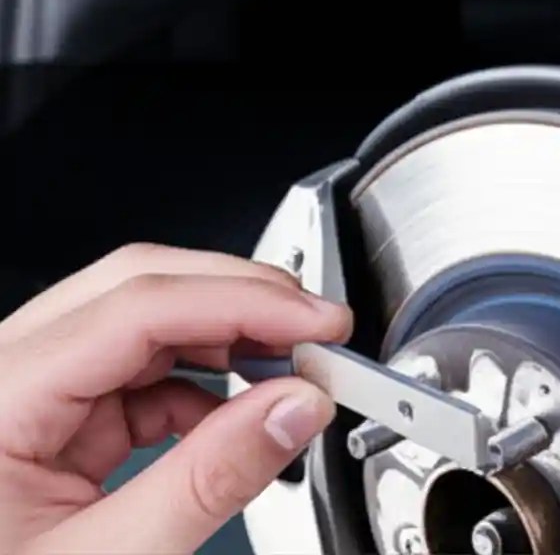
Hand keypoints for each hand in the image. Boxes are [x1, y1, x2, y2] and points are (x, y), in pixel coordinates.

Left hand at [0, 244, 351, 553]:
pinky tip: (239, 411)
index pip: (135, 308)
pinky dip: (201, 385)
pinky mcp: (50, 421)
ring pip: (142, 324)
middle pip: (137, 290)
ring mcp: (25, 395)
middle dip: (238, 301)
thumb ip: (210, 479)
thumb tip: (293, 408)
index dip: (241, 302)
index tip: (316, 323)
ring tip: (289, 369)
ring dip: (225, 339)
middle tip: (316, 331)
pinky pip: (137, 374)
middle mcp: (2, 377)